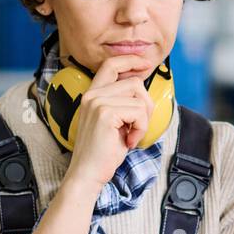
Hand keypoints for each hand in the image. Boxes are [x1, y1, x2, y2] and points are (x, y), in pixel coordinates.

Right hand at [66, 53, 156, 192]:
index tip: (146, 63)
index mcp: (92, 94)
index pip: (111, 64)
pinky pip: (139, 113)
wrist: (87, 173)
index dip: (130, 60)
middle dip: (146, 105)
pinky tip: (129, 141)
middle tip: (138, 126)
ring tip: (131, 135)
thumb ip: (122, 103)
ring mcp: (97, 102)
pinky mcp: (105, 114)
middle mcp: (92, 94)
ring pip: (140, 99)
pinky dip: (141, 129)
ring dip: (144, 120)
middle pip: (135, 83)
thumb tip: (142, 88)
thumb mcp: (114, 122)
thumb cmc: (103, 152)